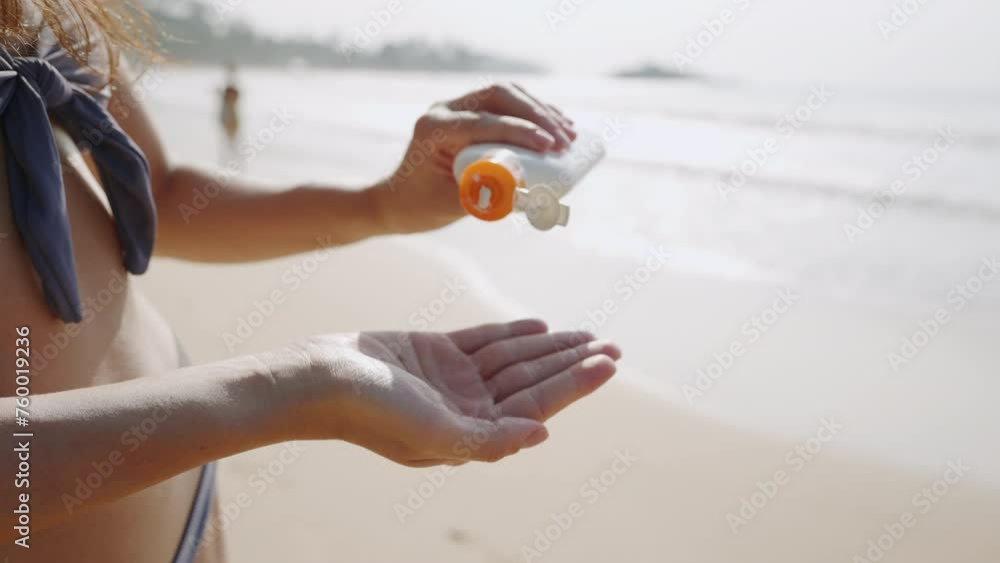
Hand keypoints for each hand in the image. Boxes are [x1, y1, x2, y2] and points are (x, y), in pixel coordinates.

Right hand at [277, 319, 619, 466]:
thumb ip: (488, 440)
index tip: (608, 363)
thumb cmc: (371, 411)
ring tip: (585, 334)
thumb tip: (541, 435)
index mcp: (470, 431)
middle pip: (532, 379)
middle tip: (613, 345)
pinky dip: (511, 333)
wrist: (318, 378)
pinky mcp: (435, 351)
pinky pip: (483, 341)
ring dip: (548, 346)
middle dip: (571, 362)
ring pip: (513, 358)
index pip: (536, 404)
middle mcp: (466, 406)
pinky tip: (539, 326)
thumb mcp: (432, 434)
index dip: (575, 384)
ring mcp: (452, 378)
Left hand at [371, 83, 577, 233]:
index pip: (484, 122)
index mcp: (433, 128)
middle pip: (499, 97)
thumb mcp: (451, 205)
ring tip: (568, 133)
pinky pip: (504, 102)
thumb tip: (527, 189)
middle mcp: (444, 109)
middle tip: (564, 141)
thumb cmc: (421, 206)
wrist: (399, 201)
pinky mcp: (469, 111)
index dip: (520, 131)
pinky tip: (556, 123)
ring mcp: (456, 106)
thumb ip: (484, 196)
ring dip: (540, 110)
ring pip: (505, 94)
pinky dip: (532, 111)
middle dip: (537, 115)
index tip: (550, 146)